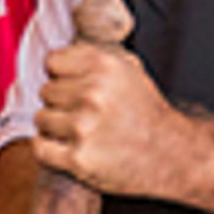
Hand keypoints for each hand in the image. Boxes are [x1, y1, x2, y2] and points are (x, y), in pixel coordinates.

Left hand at [33, 41, 190, 195]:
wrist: (172, 155)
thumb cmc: (146, 113)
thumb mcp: (128, 70)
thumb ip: (92, 58)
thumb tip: (55, 56)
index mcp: (103, 66)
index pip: (52, 61)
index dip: (61, 76)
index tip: (74, 87)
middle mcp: (92, 92)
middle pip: (45, 91)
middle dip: (61, 103)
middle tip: (85, 114)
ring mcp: (83, 126)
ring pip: (40, 118)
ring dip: (55, 127)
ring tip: (81, 132)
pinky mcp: (77, 157)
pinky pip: (40, 147)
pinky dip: (49, 150)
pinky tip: (69, 148)